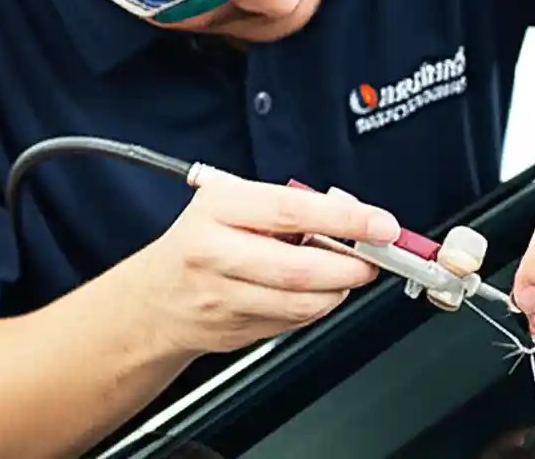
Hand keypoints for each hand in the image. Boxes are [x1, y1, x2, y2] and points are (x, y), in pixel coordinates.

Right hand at [136, 171, 399, 353]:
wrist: (154, 299)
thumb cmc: (200, 242)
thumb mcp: (230, 203)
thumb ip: (286, 206)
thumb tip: (348, 213)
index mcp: (218, 208)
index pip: (292, 210)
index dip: (344, 218)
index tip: (379, 224)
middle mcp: (216, 252)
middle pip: (300, 267)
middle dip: (350, 266)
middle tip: (371, 259)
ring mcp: (223, 297)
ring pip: (301, 301)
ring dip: (337, 290)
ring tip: (344, 276)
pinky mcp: (235, 330)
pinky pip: (293, 321)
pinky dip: (316, 308)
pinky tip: (314, 294)